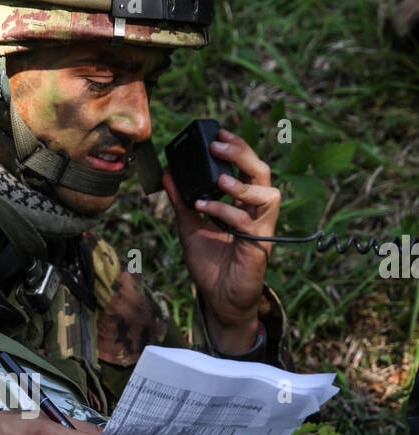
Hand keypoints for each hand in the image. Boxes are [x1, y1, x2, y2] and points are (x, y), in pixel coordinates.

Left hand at [164, 128, 280, 350]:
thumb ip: (181, 202)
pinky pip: (248, 222)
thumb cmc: (210, 266)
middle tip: (218, 144)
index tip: (217, 134)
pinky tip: (206, 209)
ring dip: (241, 183)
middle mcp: (255, 212)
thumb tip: (167, 175)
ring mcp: (260, 228)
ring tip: (218, 179)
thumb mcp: (189, 228)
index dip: (237, 148)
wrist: (219, 300)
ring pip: (267, 193)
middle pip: (261, 172)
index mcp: (242, 204)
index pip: (246, 168)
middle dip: (242, 153)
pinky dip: (227, 212)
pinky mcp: (259, 246)